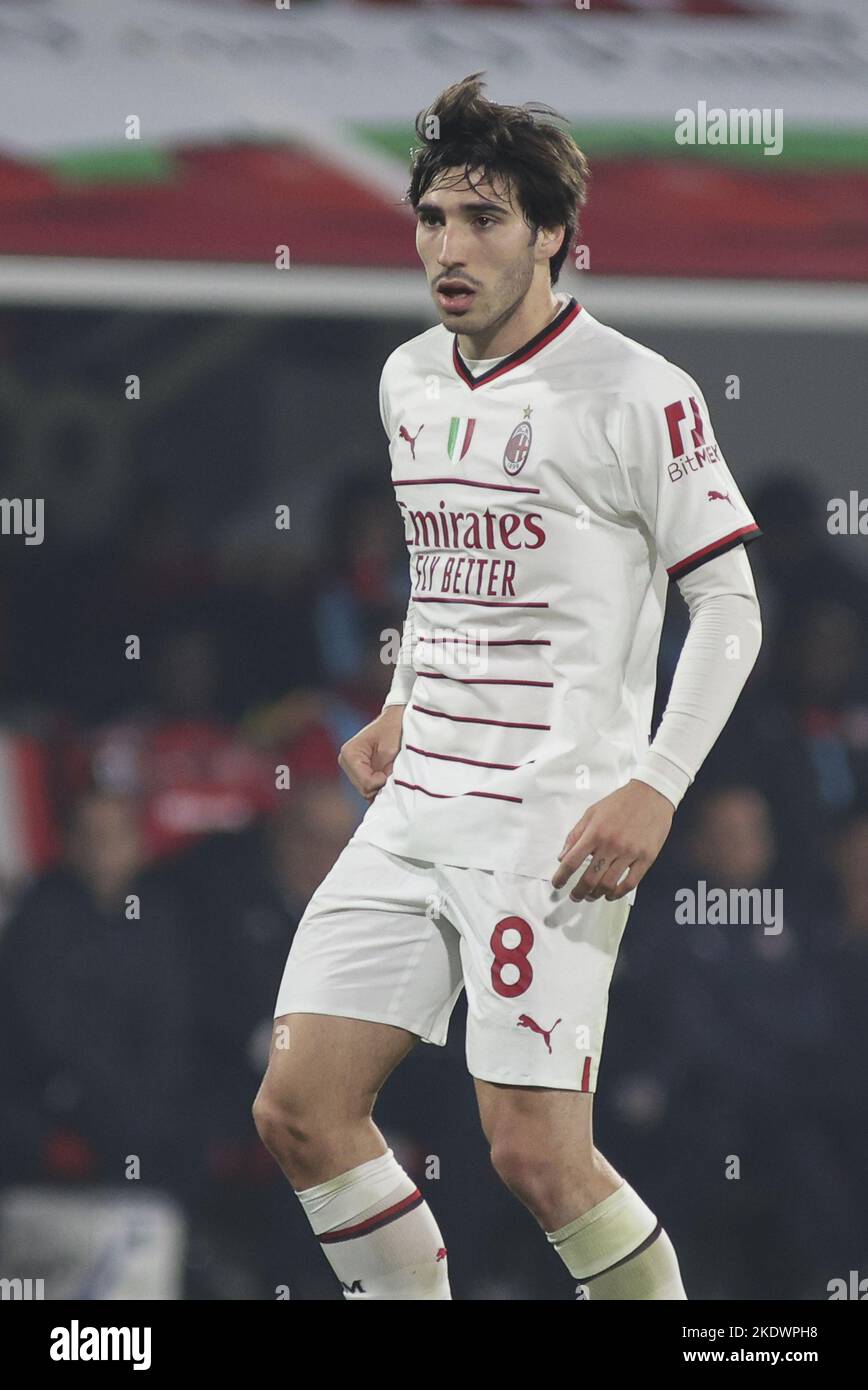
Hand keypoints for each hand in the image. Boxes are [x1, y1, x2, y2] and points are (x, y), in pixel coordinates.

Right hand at [338, 704, 404, 800]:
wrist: (394, 720)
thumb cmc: (392, 730)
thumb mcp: (390, 750)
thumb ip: (383, 772)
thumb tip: (379, 789)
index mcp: (350, 754)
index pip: (365, 783)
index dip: (381, 781)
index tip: (389, 770)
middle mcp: (345, 761)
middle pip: (364, 790)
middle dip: (380, 784)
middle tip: (390, 769)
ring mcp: (349, 767)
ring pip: (366, 791)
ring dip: (379, 784)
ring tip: (387, 769)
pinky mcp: (356, 771)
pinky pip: (367, 787)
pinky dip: (377, 784)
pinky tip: (384, 773)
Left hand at [551, 779, 673, 901]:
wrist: (651, 795)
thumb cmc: (620, 802)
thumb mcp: (592, 812)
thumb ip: (575, 834)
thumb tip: (562, 856)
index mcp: (595, 832)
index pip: (572, 861)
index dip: (561, 877)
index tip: (557, 884)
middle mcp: (611, 844)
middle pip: (590, 878)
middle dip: (579, 892)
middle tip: (575, 896)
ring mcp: (630, 853)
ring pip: (608, 884)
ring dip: (596, 894)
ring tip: (591, 896)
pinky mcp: (646, 858)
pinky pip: (630, 883)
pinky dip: (618, 893)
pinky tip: (611, 894)